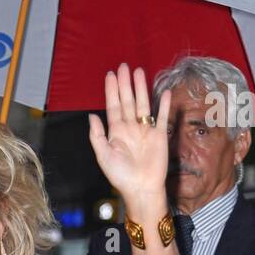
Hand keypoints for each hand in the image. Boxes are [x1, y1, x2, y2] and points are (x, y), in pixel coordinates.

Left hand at [88, 64, 170, 207]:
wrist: (141, 189)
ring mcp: (145, 131)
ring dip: (141, 88)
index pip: (113, 106)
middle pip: (127, 101)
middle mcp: (130, 128)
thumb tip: (91, 116)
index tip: (110, 75)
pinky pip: (162, 116)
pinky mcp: (159, 135)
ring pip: (143, 104)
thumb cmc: (120, 176)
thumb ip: (97, 136)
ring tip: (138, 71)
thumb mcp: (103, 155)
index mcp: (116, 132)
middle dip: (125, 84)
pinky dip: (163, 104)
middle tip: (123, 66)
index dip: (111, 91)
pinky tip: (162, 91)